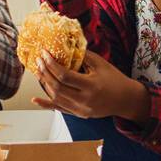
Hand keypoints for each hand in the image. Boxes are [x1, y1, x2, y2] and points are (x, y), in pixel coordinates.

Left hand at [31, 49, 150, 123]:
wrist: (126, 100)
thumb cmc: (115, 79)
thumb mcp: (101, 64)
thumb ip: (83, 56)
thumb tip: (65, 46)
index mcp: (91, 85)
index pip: (64, 75)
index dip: (51, 64)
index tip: (44, 54)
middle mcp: (85, 100)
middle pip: (57, 87)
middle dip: (45, 73)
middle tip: (39, 61)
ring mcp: (81, 110)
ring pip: (56, 98)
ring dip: (45, 84)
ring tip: (40, 72)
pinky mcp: (79, 114)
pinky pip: (59, 109)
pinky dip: (46, 104)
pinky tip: (35, 99)